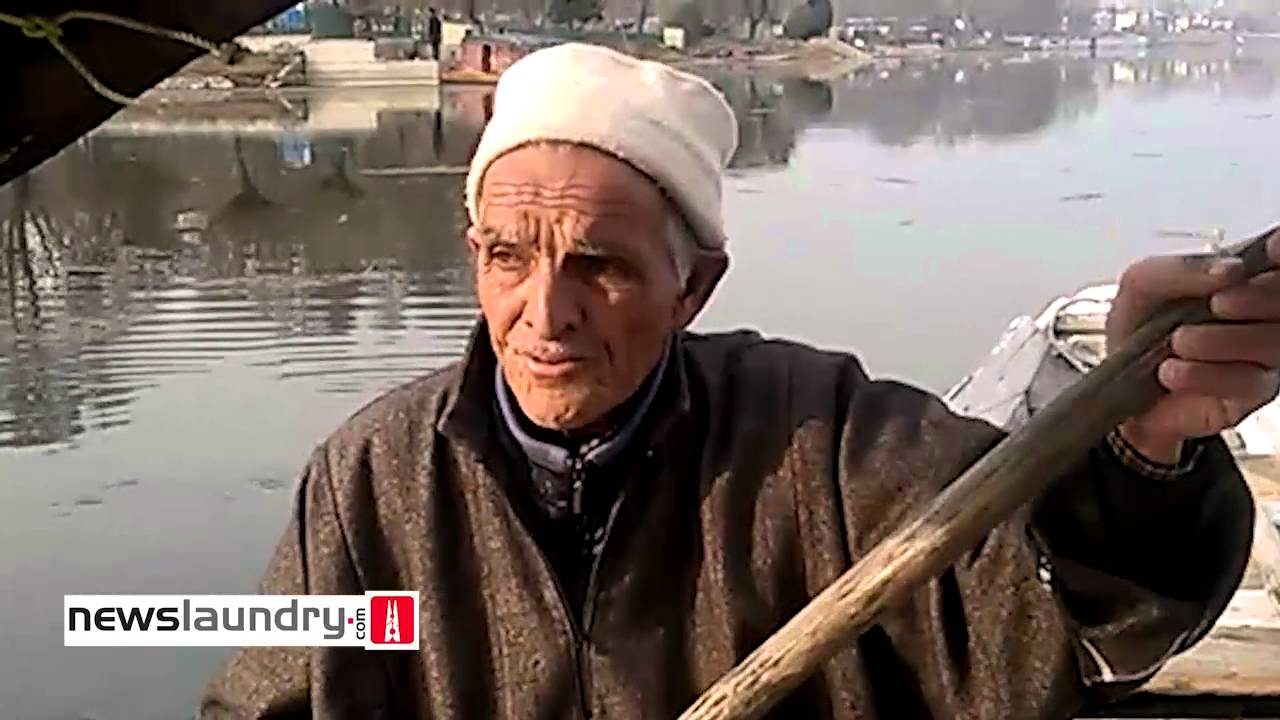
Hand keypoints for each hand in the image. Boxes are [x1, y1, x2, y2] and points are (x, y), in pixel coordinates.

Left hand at [1106, 235, 1279, 463]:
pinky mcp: (1250, 394)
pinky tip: (1172, 372)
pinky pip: (1251, 382)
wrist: (1113, 384)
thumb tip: (1231, 270)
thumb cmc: (1136, 328)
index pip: (1277, 262)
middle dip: (1258, 298)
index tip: (1270, 249)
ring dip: (1224, 340)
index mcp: (1243, 279)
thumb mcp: (1143, 285)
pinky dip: (1207, 375)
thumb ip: (1182, 269)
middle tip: (1217, 304)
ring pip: (1274, 343)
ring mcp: (1263, 356)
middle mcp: (1262, 315)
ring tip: (1178, 342)